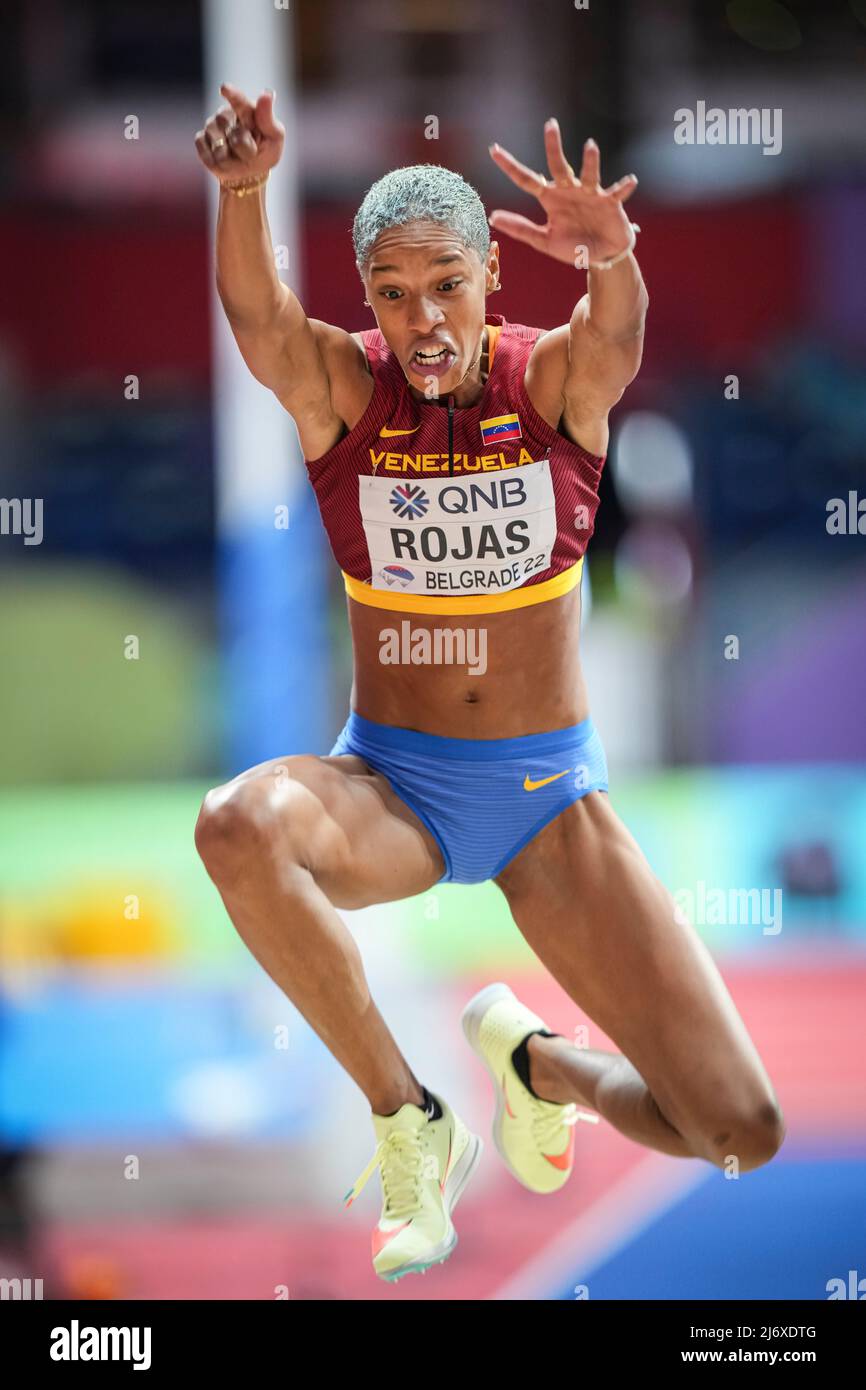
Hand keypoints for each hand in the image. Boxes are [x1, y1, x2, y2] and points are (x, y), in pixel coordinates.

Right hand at [194, 83, 284, 184]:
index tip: (225, 88)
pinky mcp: (201, 141)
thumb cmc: (265, 150)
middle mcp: (225, 114)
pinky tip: (225, 160)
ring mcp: (211, 126)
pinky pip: (207, 155)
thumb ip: (268, 119)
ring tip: (238, 157)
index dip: (232, 94)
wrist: (249, 170)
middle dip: (245, 148)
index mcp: (245, 108)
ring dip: (232, 160)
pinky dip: (219, 165)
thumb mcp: (274, 137)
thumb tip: (268, 94)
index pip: (238, 100)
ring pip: (220, 148)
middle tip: (252, 151)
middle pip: (233, 133)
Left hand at [488, 120, 637, 265]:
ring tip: (590, 146)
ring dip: (590, 162)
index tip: (493, 150)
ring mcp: (591, 194)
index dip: (510, 166)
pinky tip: (630, 181)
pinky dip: (623, 188)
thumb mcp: (544, 240)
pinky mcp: (610, 203)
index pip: (527, 179)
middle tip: (550, 125)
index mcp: (551, 199)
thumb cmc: (573, 246)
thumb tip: (493, 217)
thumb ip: (521, 229)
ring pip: (589, 174)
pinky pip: (617, 193)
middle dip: (554, 147)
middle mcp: (569, 191)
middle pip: (558, 166)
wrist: (601, 256)